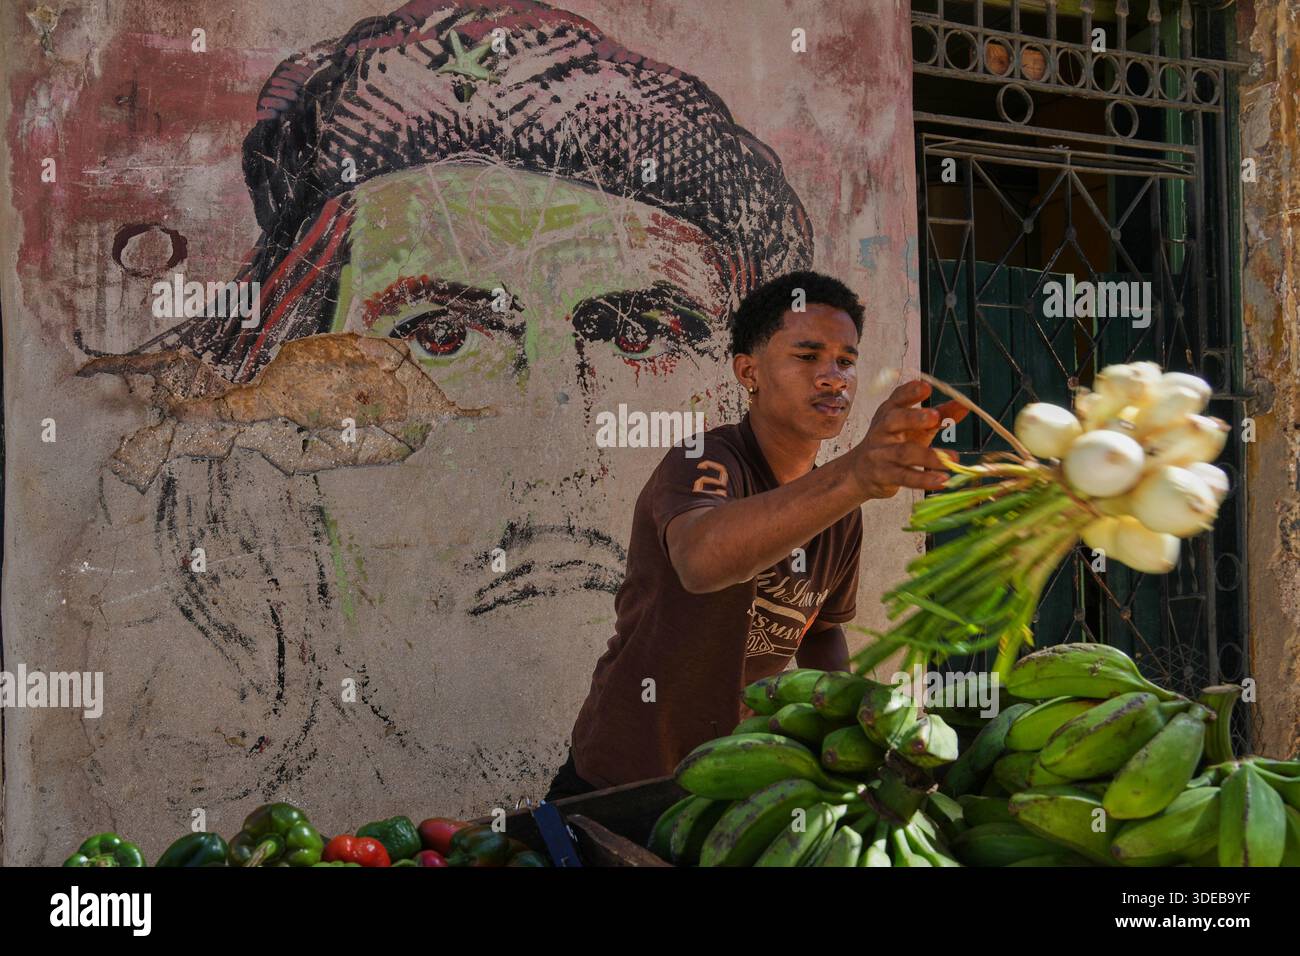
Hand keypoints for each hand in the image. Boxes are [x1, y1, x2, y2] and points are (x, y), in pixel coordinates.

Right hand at [849, 380, 969, 499]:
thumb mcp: (914, 428)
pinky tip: (941, 479)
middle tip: (935, 417)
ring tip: (953, 457)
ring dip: (929, 455)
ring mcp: (880, 453)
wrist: (860, 472)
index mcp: (889, 413)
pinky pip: (904, 476)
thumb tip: (964, 406)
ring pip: (903, 452)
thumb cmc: (892, 444)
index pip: (896, 398)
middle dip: (913, 417)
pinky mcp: (883, 475)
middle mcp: (882, 430)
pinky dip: (924, 479)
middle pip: (894, 420)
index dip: (910, 392)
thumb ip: (939, 416)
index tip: (926, 387)